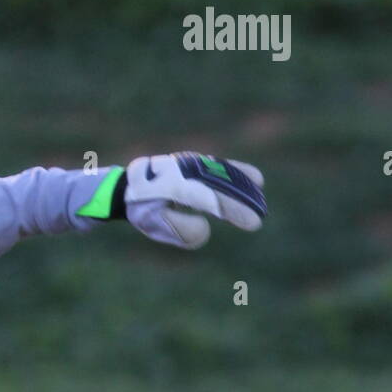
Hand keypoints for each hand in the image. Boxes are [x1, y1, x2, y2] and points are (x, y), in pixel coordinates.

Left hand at [124, 151, 266, 248]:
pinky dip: (237, 172)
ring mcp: (192, 164)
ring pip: (222, 172)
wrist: (131, 186)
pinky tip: (255, 179)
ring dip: (243, 184)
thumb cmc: (144, 209)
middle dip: (242, 200)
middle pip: (220, 185)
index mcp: (173, 187)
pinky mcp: (196, 163)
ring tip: (261, 192)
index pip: (210, 200)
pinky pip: (220, 167)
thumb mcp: (155, 223)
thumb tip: (207, 226)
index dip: (234, 211)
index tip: (253, 223)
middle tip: (261, 215)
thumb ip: (182, 229)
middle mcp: (184, 171)